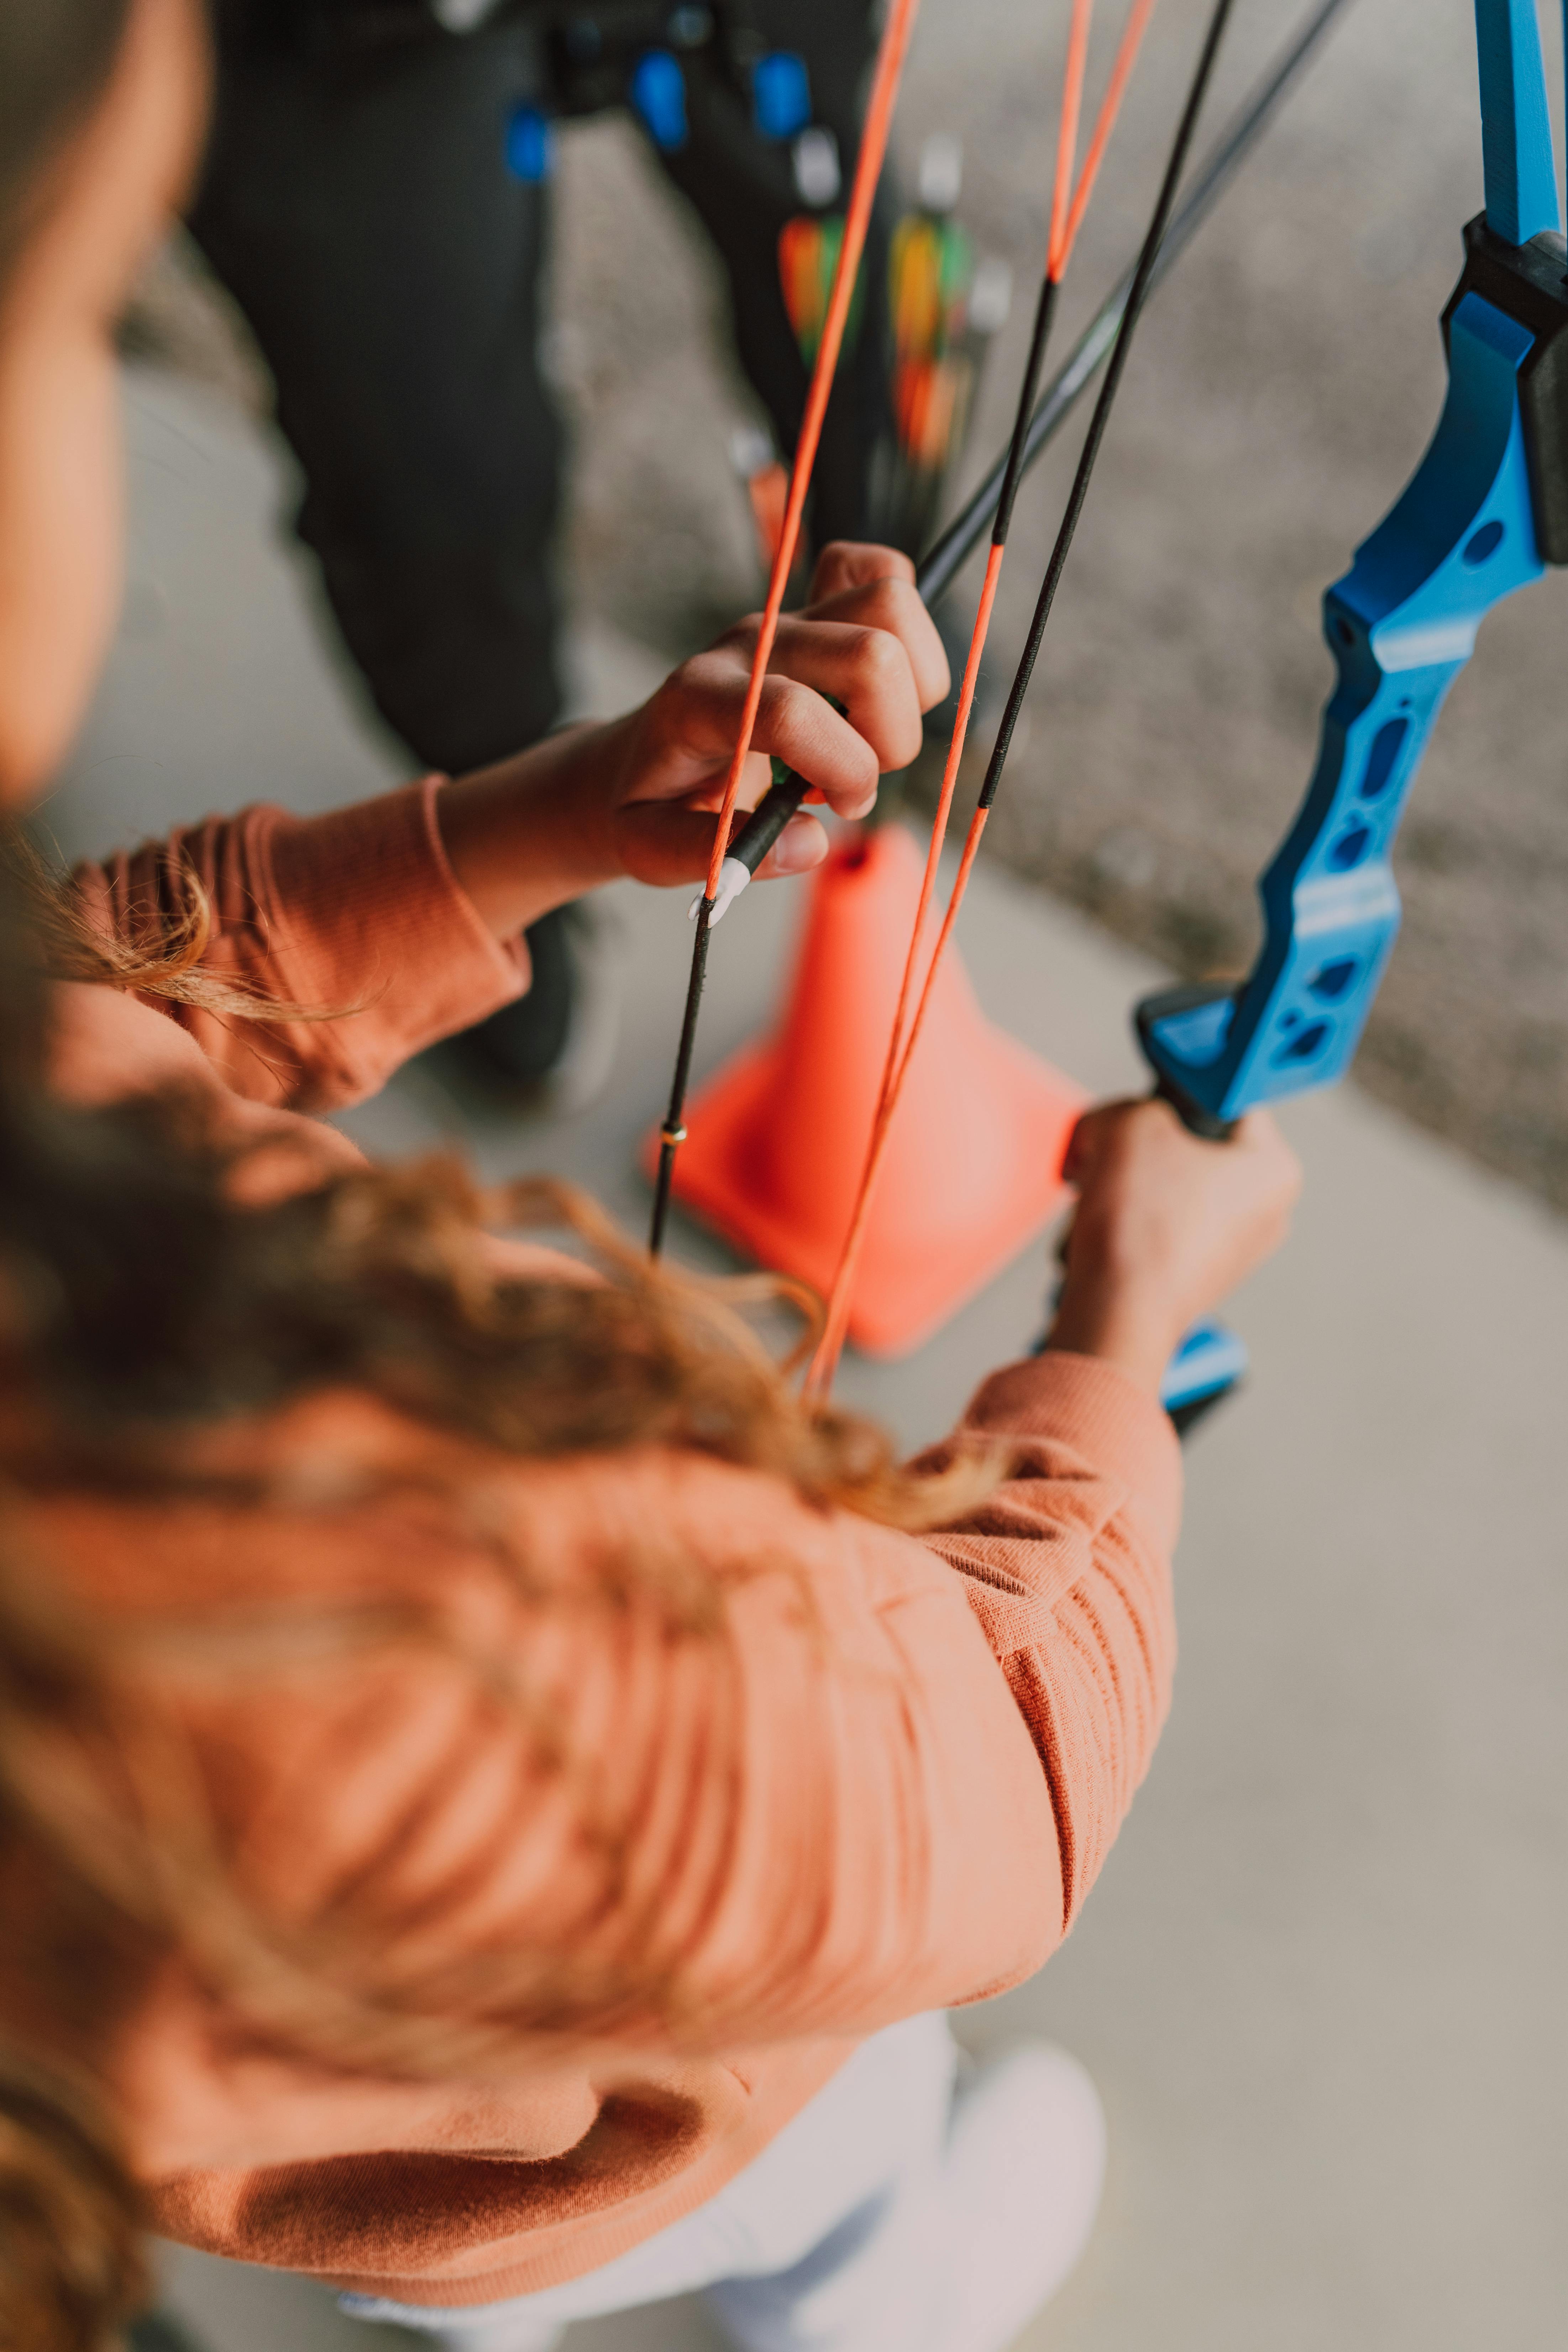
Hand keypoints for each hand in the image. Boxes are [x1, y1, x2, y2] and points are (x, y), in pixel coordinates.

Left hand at [437, 544, 946, 939]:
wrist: (634, 756)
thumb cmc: (650, 802)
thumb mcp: (649, 848)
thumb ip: (716, 853)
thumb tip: (811, 841)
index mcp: (702, 699)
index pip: (794, 712)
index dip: (845, 768)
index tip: (842, 808)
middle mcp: (750, 642)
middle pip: (869, 652)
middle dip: (892, 734)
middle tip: (855, 779)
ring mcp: (786, 617)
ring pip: (892, 605)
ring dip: (910, 689)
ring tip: (865, 736)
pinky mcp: (815, 608)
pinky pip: (882, 572)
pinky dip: (906, 630)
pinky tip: (872, 689)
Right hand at [1045, 1098, 1301, 1396]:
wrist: (1116, 1312)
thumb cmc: (1140, 1228)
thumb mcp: (1127, 1125)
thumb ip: (1126, 1105)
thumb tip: (1113, 1124)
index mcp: (1275, 1167)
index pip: (1230, 1100)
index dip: (1179, 1091)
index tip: (1150, 1098)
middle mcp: (1268, 1211)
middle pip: (1195, 1145)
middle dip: (1144, 1142)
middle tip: (1114, 1146)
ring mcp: (1235, 1248)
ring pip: (1172, 1185)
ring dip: (1130, 1180)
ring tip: (1103, 1190)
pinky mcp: (1199, 1274)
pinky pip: (1162, 1225)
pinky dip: (1130, 1217)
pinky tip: (1104, 1224)